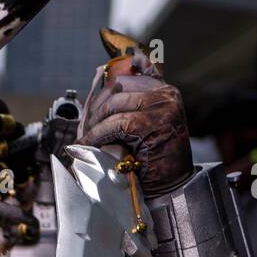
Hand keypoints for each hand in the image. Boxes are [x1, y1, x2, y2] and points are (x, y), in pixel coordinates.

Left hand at [78, 48, 192, 195]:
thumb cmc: (153, 158)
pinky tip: (90, 144)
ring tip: (86, 138)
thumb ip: (128, 100)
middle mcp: (166, 94)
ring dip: (94, 123)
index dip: (105, 88)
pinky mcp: (153, 124)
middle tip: (84, 127)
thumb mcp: (142, 123)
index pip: (132, 70)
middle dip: (95, 108)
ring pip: (114, 105)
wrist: (172, 186)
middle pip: (118, 87)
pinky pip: (116, 123)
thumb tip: (99, 72)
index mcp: (165, 89)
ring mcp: (163, 107)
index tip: (92, 105)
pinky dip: (98, 135)